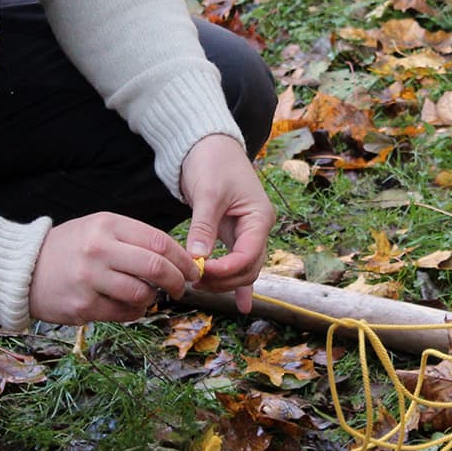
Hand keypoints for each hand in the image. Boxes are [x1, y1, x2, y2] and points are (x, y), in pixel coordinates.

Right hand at [28, 212, 199, 324]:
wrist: (24, 270)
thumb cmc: (70, 249)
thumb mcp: (99, 229)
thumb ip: (134, 240)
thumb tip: (177, 259)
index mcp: (107, 225)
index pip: (159, 241)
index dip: (183, 258)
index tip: (193, 269)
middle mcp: (99, 249)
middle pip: (156, 267)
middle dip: (177, 280)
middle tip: (182, 287)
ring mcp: (90, 278)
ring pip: (142, 293)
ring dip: (153, 298)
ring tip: (150, 296)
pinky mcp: (83, 305)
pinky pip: (123, 313)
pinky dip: (135, 312)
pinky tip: (131, 306)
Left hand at [179, 134, 273, 313]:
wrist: (207, 144)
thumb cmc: (212, 161)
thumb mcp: (207, 193)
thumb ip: (204, 227)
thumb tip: (198, 258)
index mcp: (259, 217)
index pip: (247, 255)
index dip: (225, 269)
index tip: (199, 272)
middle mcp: (258, 229)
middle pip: (248, 269)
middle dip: (222, 280)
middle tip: (192, 281)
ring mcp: (247, 233)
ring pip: (242, 270)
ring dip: (223, 282)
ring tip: (197, 286)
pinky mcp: (234, 235)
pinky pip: (239, 264)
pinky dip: (238, 284)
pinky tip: (242, 306)